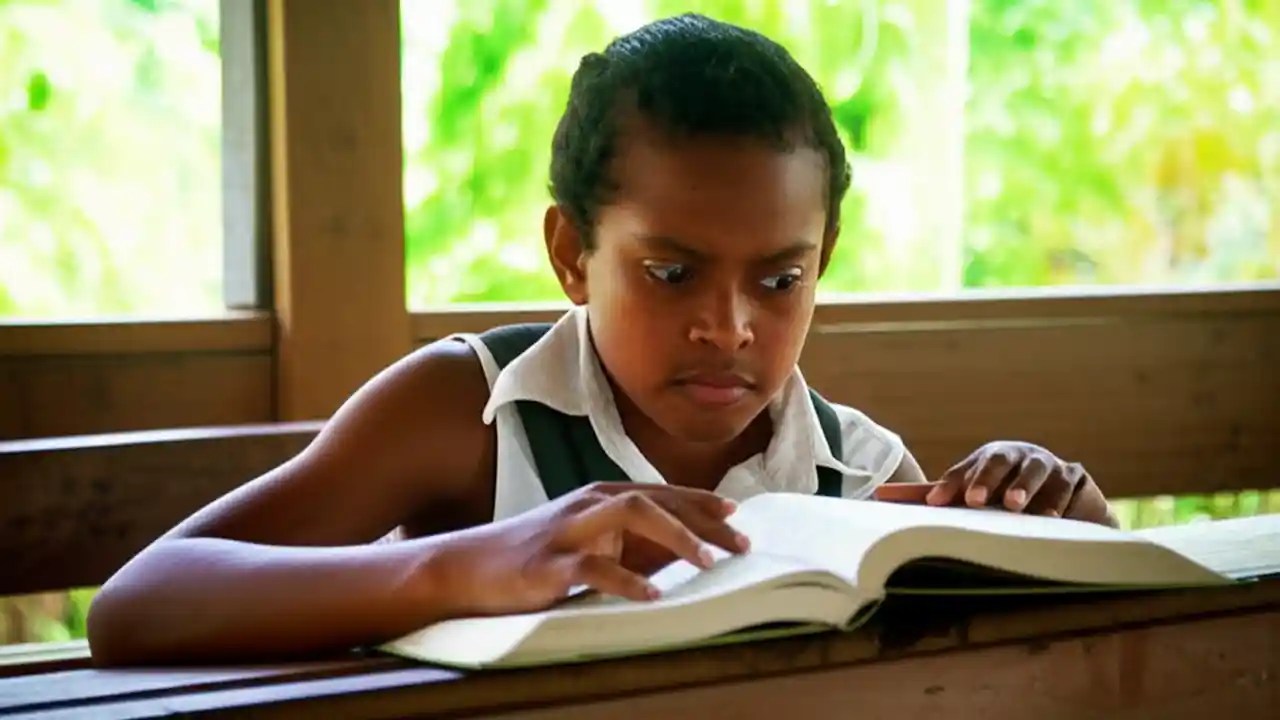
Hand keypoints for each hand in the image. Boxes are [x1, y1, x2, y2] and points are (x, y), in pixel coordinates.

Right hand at [426, 482, 750, 617]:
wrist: (467, 567)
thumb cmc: (535, 557)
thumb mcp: (590, 544)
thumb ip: (634, 544)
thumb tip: (687, 550)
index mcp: (599, 497)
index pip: (661, 493)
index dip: (701, 502)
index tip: (737, 516)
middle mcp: (588, 505)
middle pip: (655, 499)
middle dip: (702, 520)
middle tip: (740, 543)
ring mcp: (568, 531)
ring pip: (630, 516)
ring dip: (674, 535)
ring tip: (706, 561)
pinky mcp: (548, 564)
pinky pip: (593, 568)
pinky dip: (626, 580)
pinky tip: (653, 594)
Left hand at [877, 441, 1115, 526]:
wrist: (1067, 499)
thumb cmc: (1009, 498)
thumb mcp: (978, 498)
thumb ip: (938, 497)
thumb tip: (883, 497)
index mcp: (987, 459)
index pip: (964, 469)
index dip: (949, 484)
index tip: (934, 503)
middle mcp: (1016, 456)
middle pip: (999, 459)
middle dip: (985, 478)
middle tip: (974, 501)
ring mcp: (1047, 463)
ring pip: (1035, 469)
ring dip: (1024, 487)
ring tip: (1014, 507)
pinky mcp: (1074, 476)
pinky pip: (1065, 485)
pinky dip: (1057, 501)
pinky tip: (1049, 516)